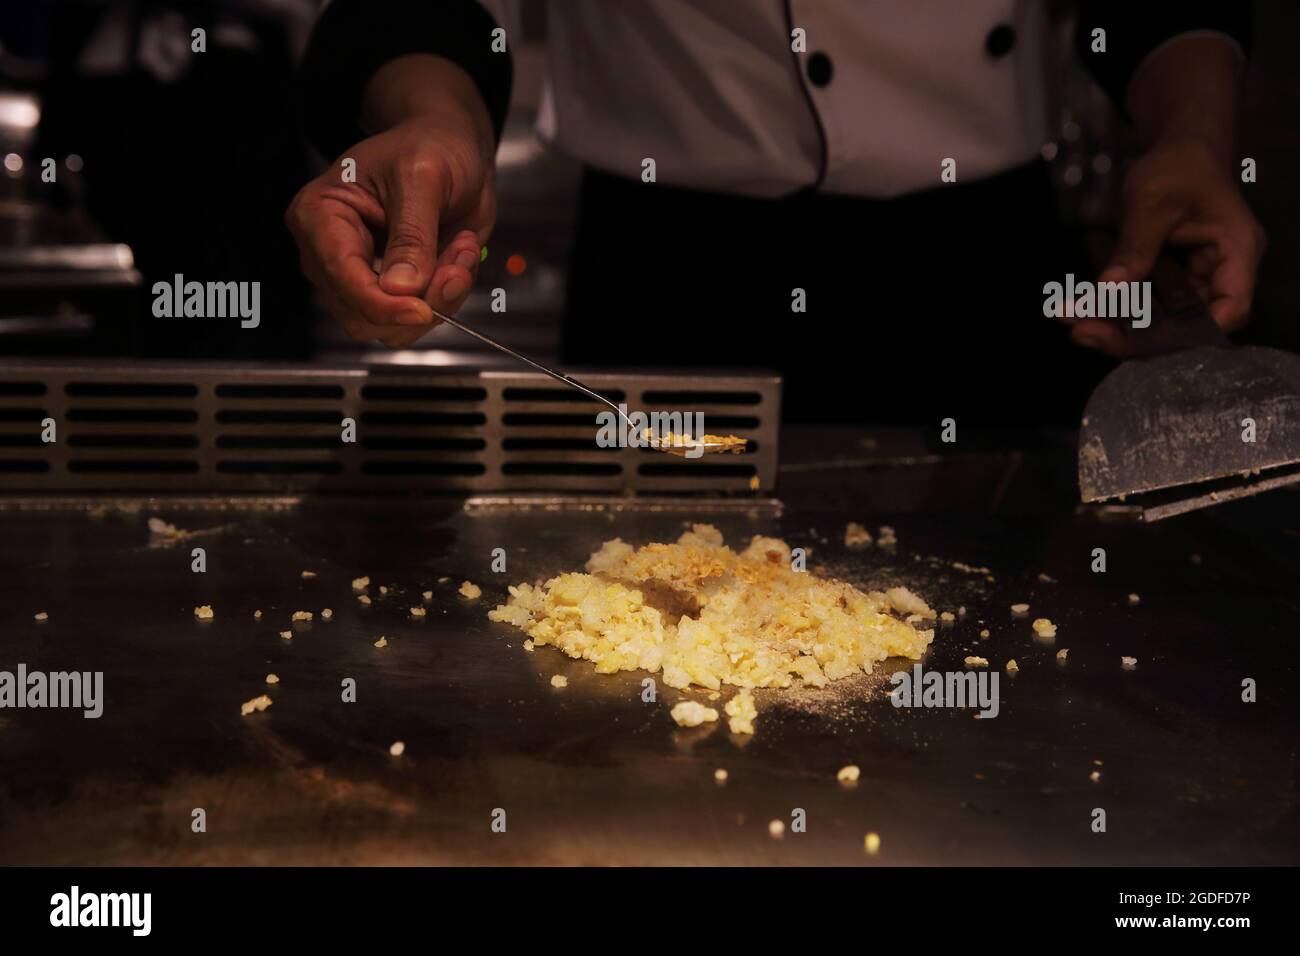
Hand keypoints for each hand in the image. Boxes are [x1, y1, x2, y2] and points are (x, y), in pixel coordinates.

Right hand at [286, 58, 495, 347]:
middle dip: (419, 301)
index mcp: (320, 215)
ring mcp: (360, 276)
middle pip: (363, 314)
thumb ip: (413, 234)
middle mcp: (331, 253)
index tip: (422, 310)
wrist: (453, 149)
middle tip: (458, 263)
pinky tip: (459, 257)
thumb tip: (402, 288)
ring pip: (391, 327)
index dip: (383, 304)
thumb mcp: (424, 177)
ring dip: (438, 299)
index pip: (342, 278)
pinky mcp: (391, 290)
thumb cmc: (429, 146)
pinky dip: (447, 297)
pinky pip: (417, 318)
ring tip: (461, 250)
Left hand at [1071, 140, 1264, 356]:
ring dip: (1120, 327)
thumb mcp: (1151, 202)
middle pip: (1190, 324)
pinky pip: (1149, 308)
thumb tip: (1107, 291)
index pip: (1230, 309)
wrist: (1178, 152)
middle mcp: (1223, 274)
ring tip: (1075, 325)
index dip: (1190, 332)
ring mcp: (1199, 281)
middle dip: (1138, 335)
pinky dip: (1117, 312)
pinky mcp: (1175, 284)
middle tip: (1084, 333)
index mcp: (1237, 251)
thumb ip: (1134, 247)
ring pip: (1164, 321)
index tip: (1137, 337)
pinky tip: (1081, 313)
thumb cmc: (1177, 167)